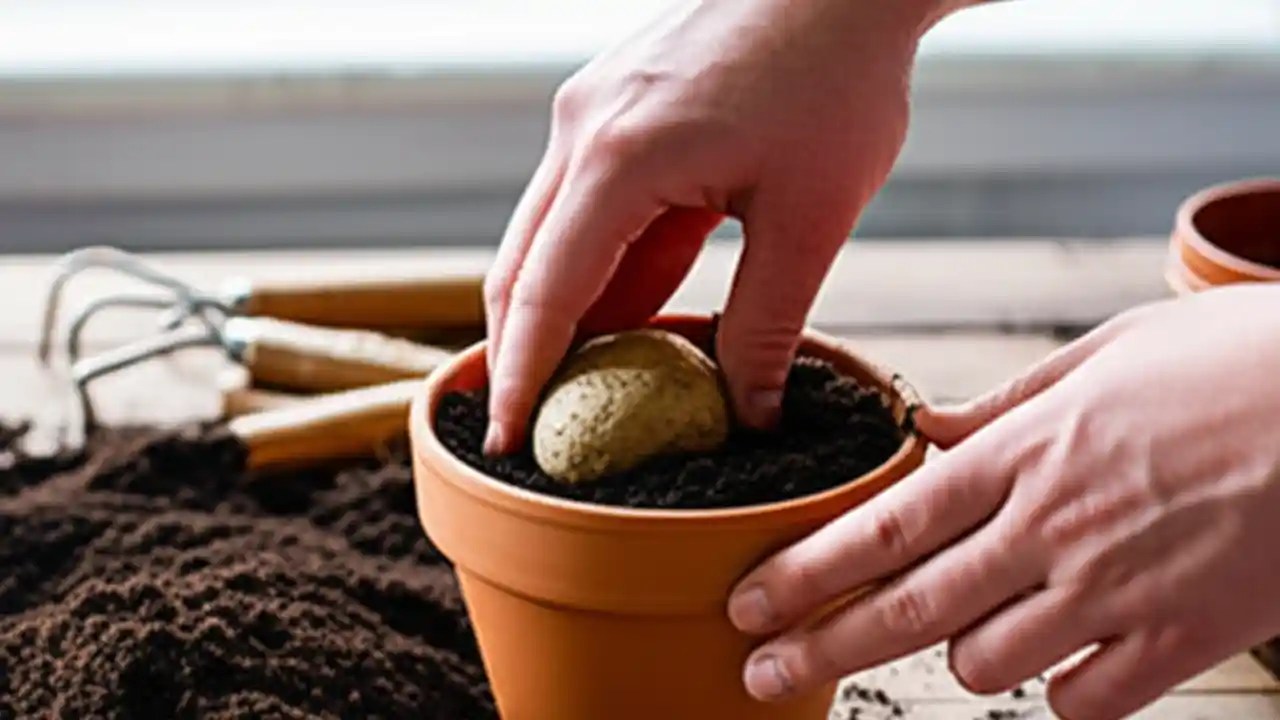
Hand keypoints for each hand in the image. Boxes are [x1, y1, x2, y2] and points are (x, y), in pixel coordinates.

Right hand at [482, 0, 956, 452]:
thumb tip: (751, 413)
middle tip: (530, 429)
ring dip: (564, 310)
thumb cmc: (837, 78)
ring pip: (549, 236)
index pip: (544, 292)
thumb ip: (767, 325)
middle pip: (521, 265)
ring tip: (585, 386)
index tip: (503, 441)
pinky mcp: (614, 108)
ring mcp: (592, 113)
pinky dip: (601, 265)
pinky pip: (587, 205)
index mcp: (618, 158)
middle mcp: (582, 131)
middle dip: (521, 352)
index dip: (521, 377)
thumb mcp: (810, 218)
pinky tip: (629, 314)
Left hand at [728, 285, 1279, 719]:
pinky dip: (1060, 690)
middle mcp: (1056, 526)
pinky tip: (1067, 654)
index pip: (887, 524)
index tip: (748, 599)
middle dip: (818, 643)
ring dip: (964, 652)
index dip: (805, 569)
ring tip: (976, 623)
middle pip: (907, 605)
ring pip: (986, 663)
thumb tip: (927, 428)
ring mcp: (1119, 589)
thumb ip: (1007, 404)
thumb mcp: (1107, 356)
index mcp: (1027, 451)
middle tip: (758, 669)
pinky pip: (1082, 701)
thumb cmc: (1236, 364)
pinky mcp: (1185, 640)